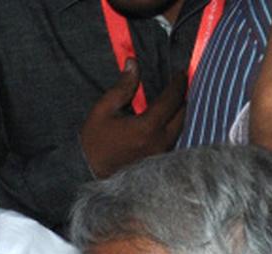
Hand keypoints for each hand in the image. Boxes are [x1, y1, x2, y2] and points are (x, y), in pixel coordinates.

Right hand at [80, 60, 185, 177]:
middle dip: (182, 97)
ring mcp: (160, 153)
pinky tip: (166, 119)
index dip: (178, 83)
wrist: (88, 172)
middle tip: (179, 85)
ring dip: (179, 112)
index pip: (172, 99)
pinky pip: (173, 139)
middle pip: (183, 114)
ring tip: (174, 100)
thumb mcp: (104, 110)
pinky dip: (173, 126)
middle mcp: (159, 141)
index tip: (181, 72)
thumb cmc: (94, 142)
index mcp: (147, 127)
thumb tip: (133, 64)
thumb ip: (123, 87)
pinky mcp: (158, 160)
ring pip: (181, 127)